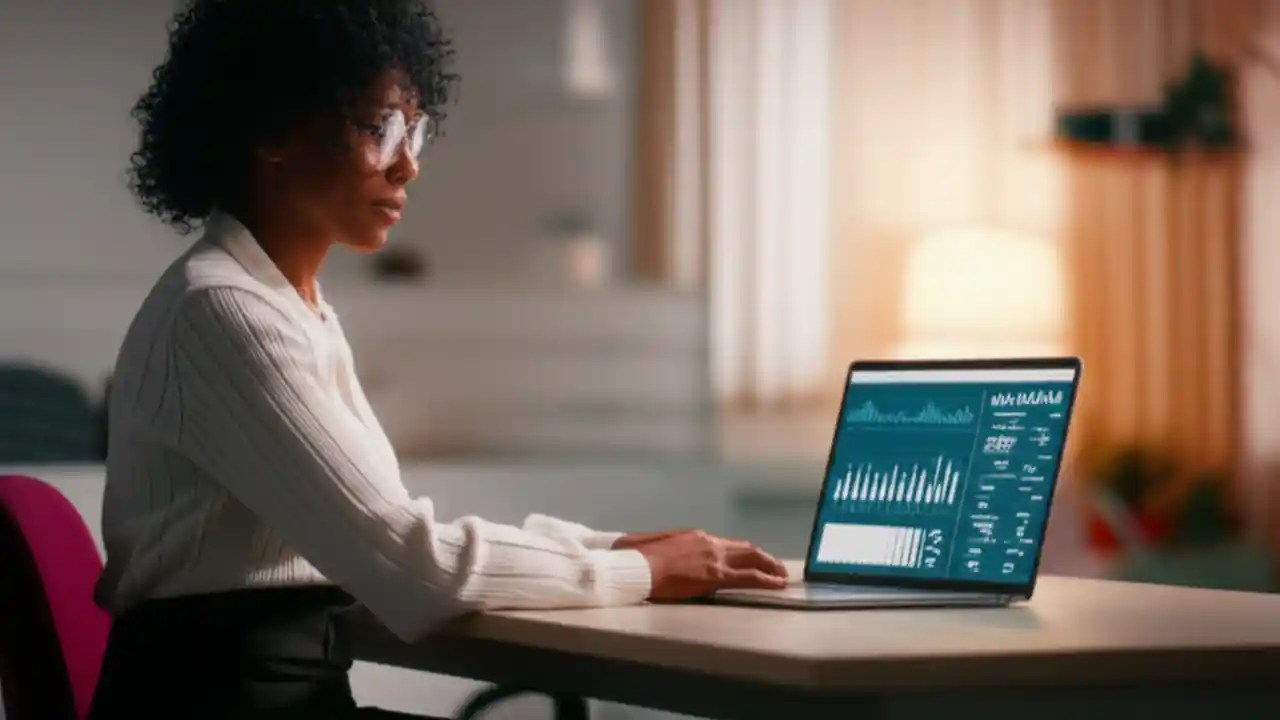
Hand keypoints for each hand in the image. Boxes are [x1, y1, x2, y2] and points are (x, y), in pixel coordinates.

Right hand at [616, 530, 788, 600]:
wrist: (636, 567)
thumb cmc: (638, 559)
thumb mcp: (654, 547)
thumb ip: (667, 549)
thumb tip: (663, 551)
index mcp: (695, 537)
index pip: (726, 544)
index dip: (742, 552)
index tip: (750, 558)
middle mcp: (709, 543)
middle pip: (745, 548)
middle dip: (763, 556)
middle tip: (775, 566)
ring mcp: (714, 558)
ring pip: (753, 559)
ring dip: (770, 566)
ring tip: (781, 575)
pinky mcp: (716, 576)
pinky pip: (750, 577)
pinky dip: (767, 580)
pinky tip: (777, 584)